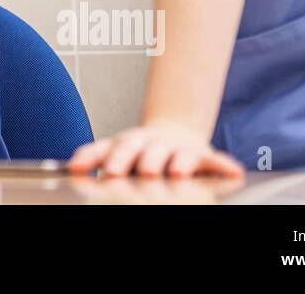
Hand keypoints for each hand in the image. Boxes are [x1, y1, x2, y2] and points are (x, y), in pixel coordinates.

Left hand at [66, 121, 245, 178]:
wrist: (173, 132)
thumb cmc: (140, 148)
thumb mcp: (114, 149)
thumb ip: (93, 156)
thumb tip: (72, 167)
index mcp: (130, 142)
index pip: (117, 148)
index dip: (113, 159)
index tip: (109, 172)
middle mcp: (153, 143)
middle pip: (147, 150)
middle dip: (145, 160)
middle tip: (144, 172)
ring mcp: (178, 148)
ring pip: (178, 155)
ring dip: (179, 162)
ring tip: (179, 172)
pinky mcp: (203, 155)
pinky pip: (214, 160)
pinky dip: (224, 165)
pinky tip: (232, 171)